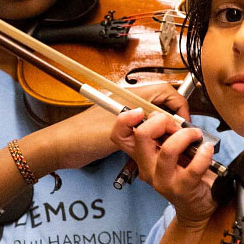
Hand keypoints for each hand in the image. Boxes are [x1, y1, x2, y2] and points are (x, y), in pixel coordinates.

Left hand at [26, 82, 183, 173]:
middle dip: (175, 121)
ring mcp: (126, 115)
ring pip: (156, 119)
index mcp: (129, 96)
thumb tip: (168, 126)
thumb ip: (143, 127)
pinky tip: (154, 151)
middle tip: (178, 139)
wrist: (60, 148)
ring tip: (168, 146)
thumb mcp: (117, 131)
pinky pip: (146, 130)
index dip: (179, 107)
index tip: (183, 126)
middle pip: (164, 105)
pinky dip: (153, 139)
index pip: (166, 92)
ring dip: (165, 132)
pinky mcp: (122, 129)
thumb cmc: (82, 136)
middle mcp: (130, 103)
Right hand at [111, 97, 215, 225]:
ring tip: (196, 135)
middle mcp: (148, 168)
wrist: (198, 205)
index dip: (125, 120)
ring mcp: (163, 180)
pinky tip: (208, 149)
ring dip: (185, 135)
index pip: (119, 136)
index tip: (140, 111)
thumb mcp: (171, 153)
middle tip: (178, 126)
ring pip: (168, 149)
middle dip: (163, 121)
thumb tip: (168, 118)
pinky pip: (193, 167)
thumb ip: (165, 135)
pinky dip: (204, 153)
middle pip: (142, 136)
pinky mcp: (182, 189)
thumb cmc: (186, 175)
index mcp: (142, 157)